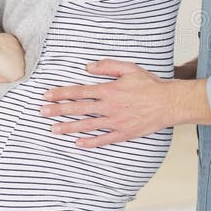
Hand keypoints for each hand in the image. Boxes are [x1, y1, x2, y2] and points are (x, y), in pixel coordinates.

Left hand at [41, 59, 210, 147]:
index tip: (47, 95)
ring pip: (87, 126)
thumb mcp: (129, 68)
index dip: (61, 93)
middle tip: (42, 113)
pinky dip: (90, 142)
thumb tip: (88, 67)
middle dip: (58, 110)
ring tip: (53, 130)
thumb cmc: (150, 84)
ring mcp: (115, 122)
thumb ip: (107, 66)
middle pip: (78, 109)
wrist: (169, 103)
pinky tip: (77, 143)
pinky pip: (103, 139)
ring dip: (68, 127)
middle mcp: (109, 107)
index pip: (79, 92)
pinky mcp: (123, 133)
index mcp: (109, 90)